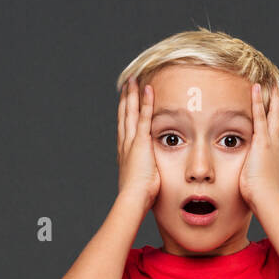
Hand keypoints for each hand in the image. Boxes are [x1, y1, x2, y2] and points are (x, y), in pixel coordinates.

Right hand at [117, 76, 160, 207]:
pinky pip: (145, 116)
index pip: (125, 128)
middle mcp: (125, 144)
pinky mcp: (141, 141)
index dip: (124, 114)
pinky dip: (146, 101)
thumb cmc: (139, 196)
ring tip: (133, 81)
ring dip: (133, 95)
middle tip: (126, 85)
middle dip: (126, 99)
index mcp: (125, 153)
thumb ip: (147, 174)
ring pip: (131, 112)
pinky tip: (148, 89)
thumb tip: (155, 177)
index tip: (126, 103)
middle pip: (124, 116)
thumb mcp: (142, 181)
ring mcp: (132, 141)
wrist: (133, 197)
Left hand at [238, 82, 278, 210]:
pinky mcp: (262, 141)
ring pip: (275, 114)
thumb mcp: (262, 185)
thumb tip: (254, 185)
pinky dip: (258, 101)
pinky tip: (256, 88)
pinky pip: (260, 116)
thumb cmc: (262, 198)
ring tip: (274, 85)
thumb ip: (259, 179)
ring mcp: (272, 142)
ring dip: (274, 98)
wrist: (267, 199)